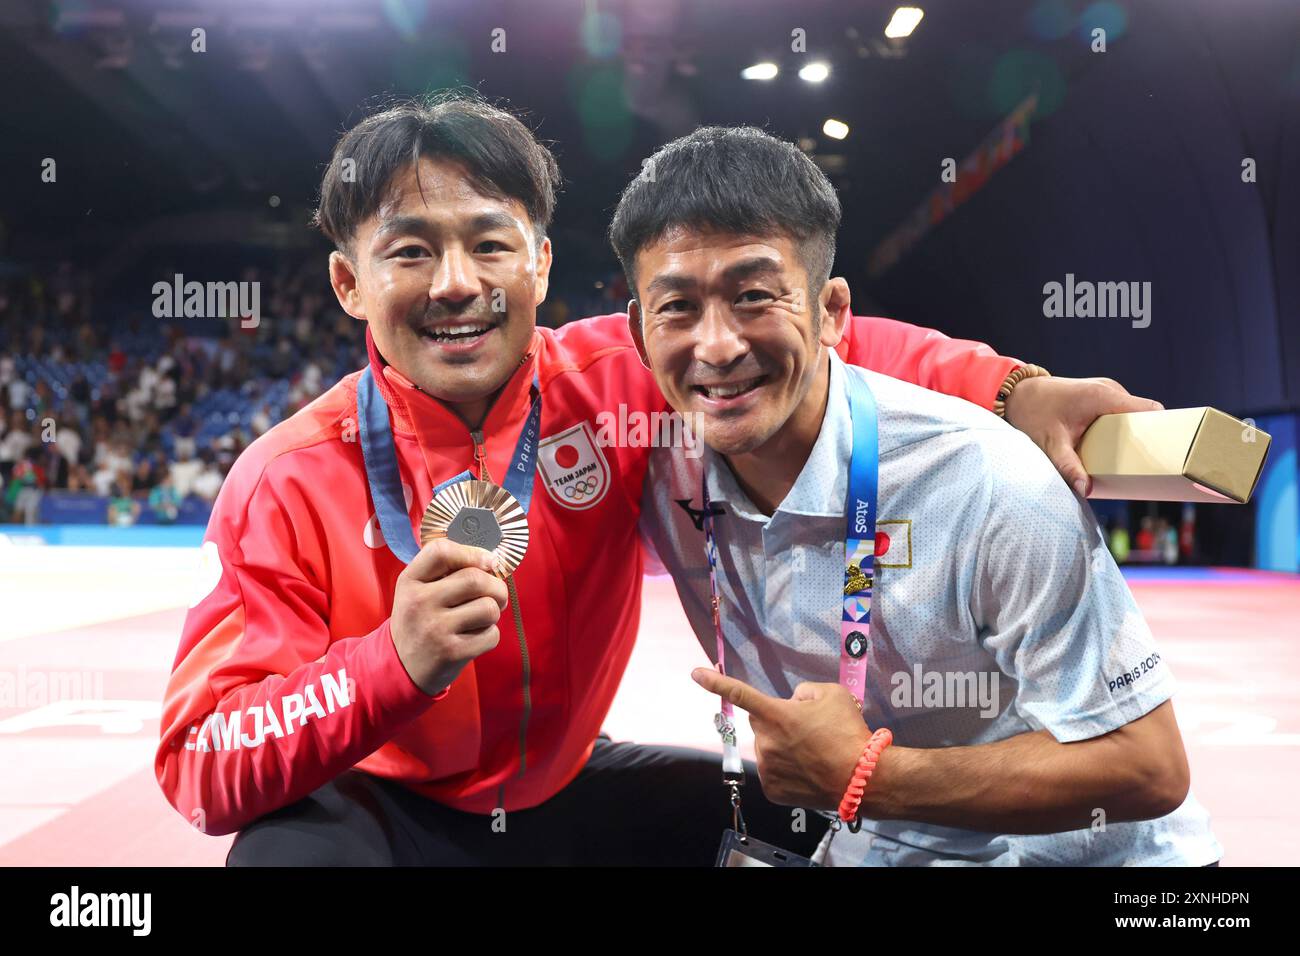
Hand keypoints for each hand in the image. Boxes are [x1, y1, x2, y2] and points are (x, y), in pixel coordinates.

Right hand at [391, 539, 508, 695]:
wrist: (401, 666)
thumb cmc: (420, 620)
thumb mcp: (418, 590)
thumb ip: (447, 571)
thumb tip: (492, 560)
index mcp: (409, 581)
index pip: (441, 551)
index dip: (472, 552)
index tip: (487, 562)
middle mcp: (420, 602)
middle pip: (475, 579)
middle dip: (496, 586)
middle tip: (495, 595)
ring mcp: (435, 629)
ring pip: (489, 607)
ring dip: (493, 612)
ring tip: (480, 618)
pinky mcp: (452, 653)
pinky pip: (491, 634)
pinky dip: (489, 635)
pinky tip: (474, 637)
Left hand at [692, 668, 869, 809]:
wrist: (863, 777)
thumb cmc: (848, 732)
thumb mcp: (831, 694)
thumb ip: (804, 692)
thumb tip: (793, 702)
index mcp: (774, 714)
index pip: (739, 693)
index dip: (715, 682)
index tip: (695, 674)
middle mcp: (764, 741)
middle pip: (762, 723)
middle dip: (777, 722)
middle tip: (807, 729)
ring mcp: (766, 768)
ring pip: (768, 748)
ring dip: (782, 746)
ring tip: (813, 752)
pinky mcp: (772, 790)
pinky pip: (774, 771)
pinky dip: (786, 769)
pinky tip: (808, 770)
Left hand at [1003, 375, 1162, 496]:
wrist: (1016, 394)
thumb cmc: (1033, 413)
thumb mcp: (1051, 443)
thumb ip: (1069, 466)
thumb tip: (1086, 489)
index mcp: (1105, 396)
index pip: (1150, 409)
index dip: (1163, 428)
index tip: (1167, 451)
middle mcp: (1109, 390)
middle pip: (1144, 415)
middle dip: (1147, 438)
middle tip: (1147, 464)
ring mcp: (1105, 391)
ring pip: (1132, 414)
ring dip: (1133, 434)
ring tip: (1133, 459)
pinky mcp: (1099, 396)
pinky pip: (1120, 412)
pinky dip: (1121, 429)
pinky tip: (1116, 448)